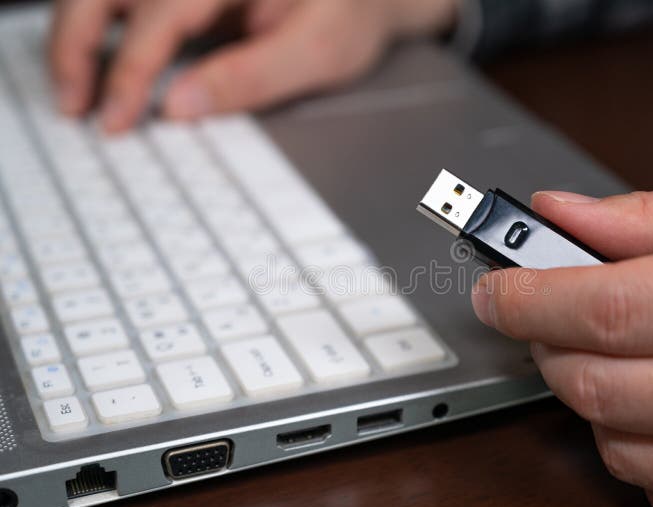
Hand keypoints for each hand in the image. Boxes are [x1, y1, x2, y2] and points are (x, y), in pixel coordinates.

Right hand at [48, 0, 457, 132]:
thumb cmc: (351, 16)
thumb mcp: (317, 53)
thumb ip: (250, 77)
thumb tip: (177, 107)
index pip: (162, 11)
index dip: (130, 68)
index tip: (114, 120)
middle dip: (78, 42)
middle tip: (71, 104)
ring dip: (80, 35)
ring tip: (74, 92)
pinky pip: (132, 5)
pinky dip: (108, 34)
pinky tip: (101, 70)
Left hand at [472, 180, 652, 506]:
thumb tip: (562, 214)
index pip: (610, 308)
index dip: (531, 295)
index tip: (496, 286)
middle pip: (600, 384)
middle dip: (546, 345)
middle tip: (544, 312)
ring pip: (619, 446)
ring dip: (591, 396)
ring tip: (618, 352)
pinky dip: (641, 452)